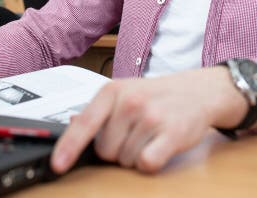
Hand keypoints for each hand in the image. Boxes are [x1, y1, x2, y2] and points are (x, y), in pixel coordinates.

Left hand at [50, 66, 246, 173]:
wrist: (199, 90)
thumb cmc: (157, 95)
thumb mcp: (124, 92)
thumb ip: (98, 111)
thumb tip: (70, 122)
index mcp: (112, 91)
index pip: (84, 124)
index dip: (68, 147)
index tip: (58, 165)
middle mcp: (130, 102)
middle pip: (105, 151)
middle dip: (116, 150)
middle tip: (133, 134)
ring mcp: (151, 117)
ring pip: (126, 160)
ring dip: (136, 155)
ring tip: (150, 135)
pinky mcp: (172, 133)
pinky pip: (147, 164)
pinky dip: (151, 161)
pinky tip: (159, 146)